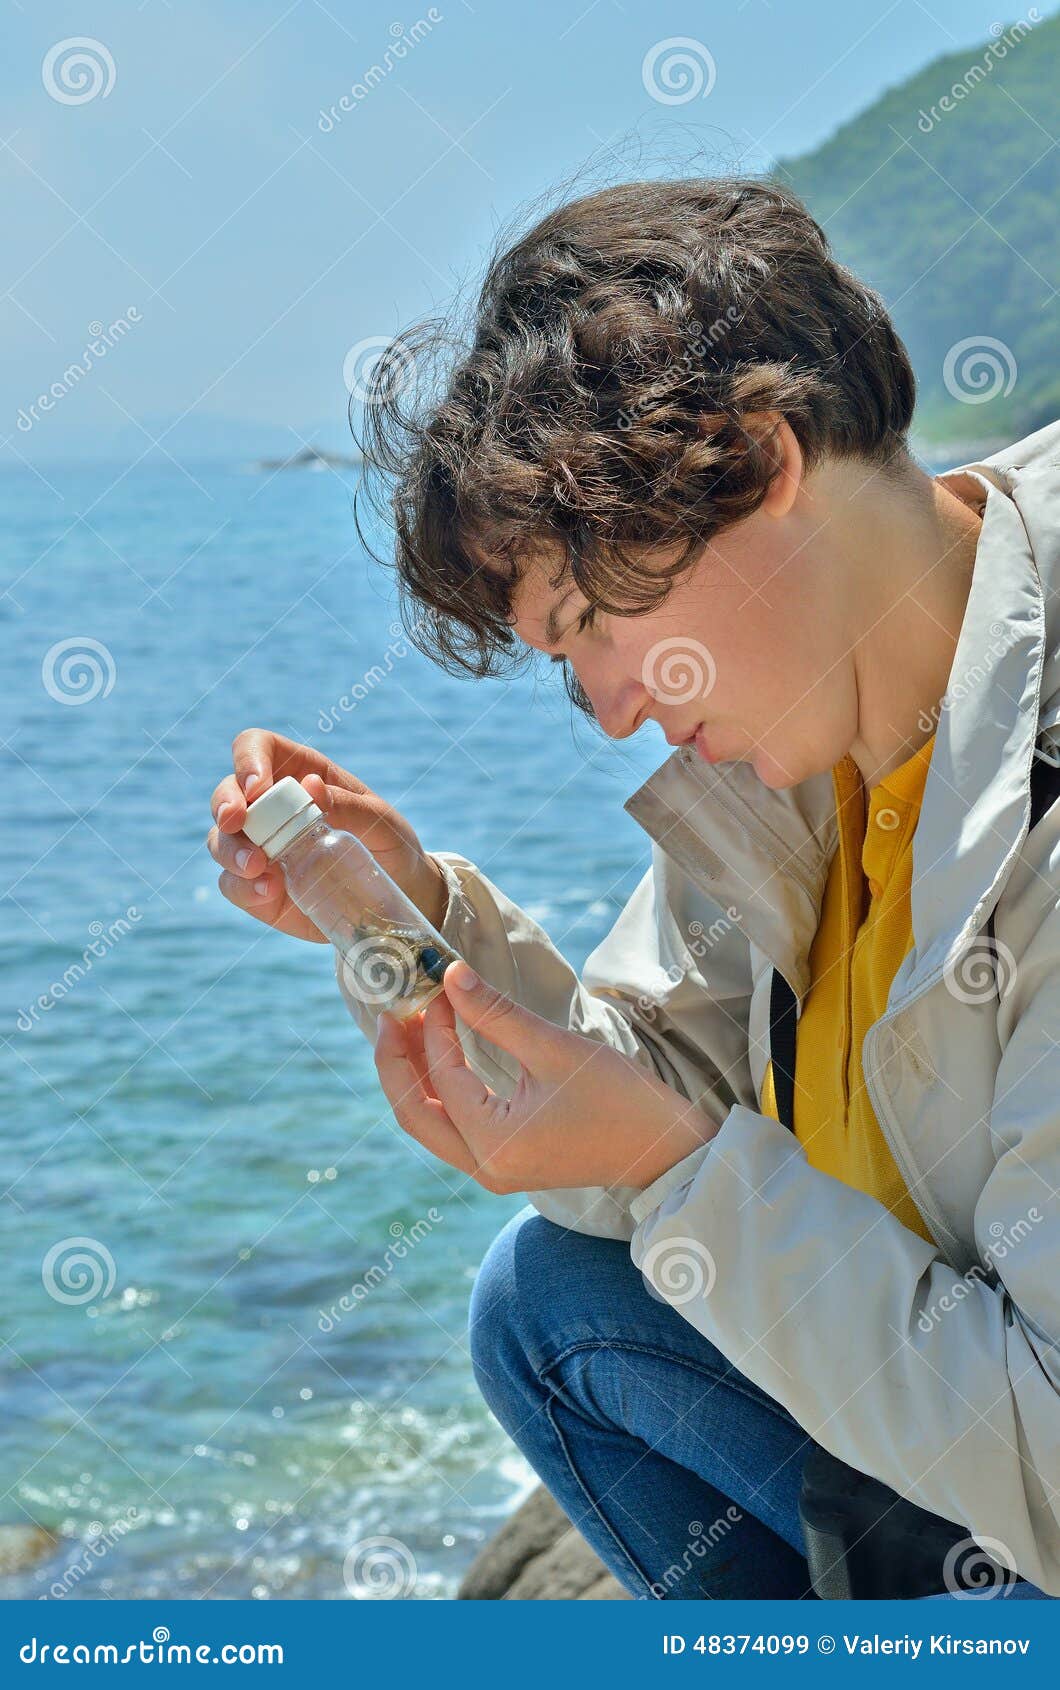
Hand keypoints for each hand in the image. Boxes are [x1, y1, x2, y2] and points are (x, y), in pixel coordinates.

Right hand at [207, 728, 447, 941]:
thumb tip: (311, 788)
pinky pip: (232, 883)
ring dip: (230, 850)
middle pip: (227, 793)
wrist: (398, 891)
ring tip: (257, 867)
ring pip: (220, 839)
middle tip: (237, 823)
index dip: (247, 760)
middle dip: (225, 805)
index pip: (256, 747)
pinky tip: (268, 892)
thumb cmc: (390, 844)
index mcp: (299, 773)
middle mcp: (270, 807)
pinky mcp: (258, 887)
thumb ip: (350, 805)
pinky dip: (242, 887)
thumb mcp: (382, 821)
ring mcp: (259, 847)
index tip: (257, 787)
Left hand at [374, 960, 719, 1193]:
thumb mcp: (553, 1047)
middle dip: (397, 1060)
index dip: (435, 1023)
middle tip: (393, 1013)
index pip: (443, 1074)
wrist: (667, 1149)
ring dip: (415, 1076)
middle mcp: (483, 1167)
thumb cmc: (621, 1098)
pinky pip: (452, 1128)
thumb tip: (450, 973)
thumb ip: (495, 1013)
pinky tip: (442, 1054)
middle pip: (412, 1113)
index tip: (440, 982)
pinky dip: (440, 1092)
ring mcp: (492, 1172)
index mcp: (493, 1142)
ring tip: (415, 1026)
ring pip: (428, 1123)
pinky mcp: (504, 1164)